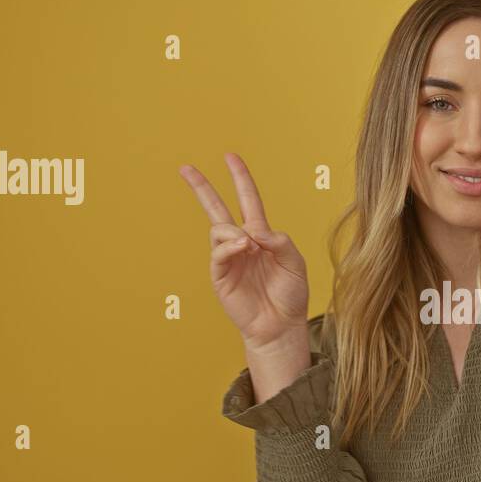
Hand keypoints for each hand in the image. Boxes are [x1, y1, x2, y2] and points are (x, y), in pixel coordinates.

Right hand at [179, 152, 309, 349]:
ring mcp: (228, 259)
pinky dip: (230, 246)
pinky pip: (219, 253)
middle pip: (217, 209)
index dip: (240, 178)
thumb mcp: (295, 262)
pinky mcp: (220, 276)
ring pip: (219, 230)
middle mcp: (241, 243)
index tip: (230, 156)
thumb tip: (253, 229)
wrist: (281, 325)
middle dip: (202, 188)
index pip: (248, 200)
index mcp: (260, 235)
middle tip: (186, 168)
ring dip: (233, 231)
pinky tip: (244, 247)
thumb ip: (279, 240)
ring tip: (249, 245)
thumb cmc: (290, 294)